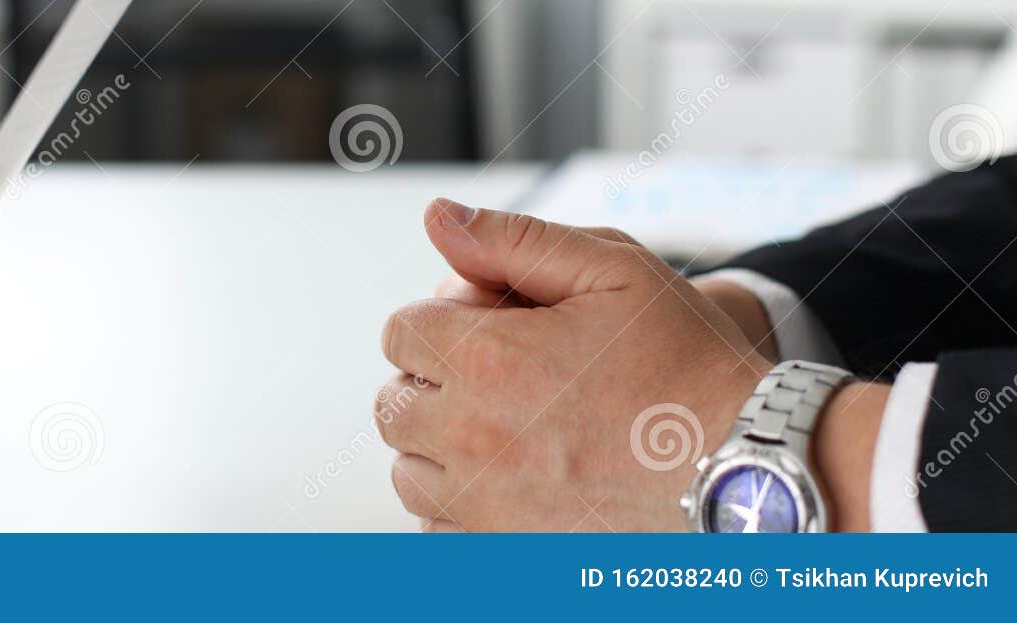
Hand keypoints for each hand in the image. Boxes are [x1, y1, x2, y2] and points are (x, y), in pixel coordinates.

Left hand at [378, 199, 770, 530]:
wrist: (747, 465)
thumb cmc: (689, 365)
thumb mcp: (615, 270)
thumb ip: (513, 240)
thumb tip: (438, 218)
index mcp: (490, 360)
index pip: (402, 332)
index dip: (442, 320)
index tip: (491, 328)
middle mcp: (473, 437)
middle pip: (394, 403)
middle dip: (434, 380)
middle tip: (502, 376)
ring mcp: (485, 505)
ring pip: (408, 470)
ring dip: (439, 445)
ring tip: (507, 428)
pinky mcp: (504, 553)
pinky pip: (439, 526)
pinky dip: (459, 501)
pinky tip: (513, 478)